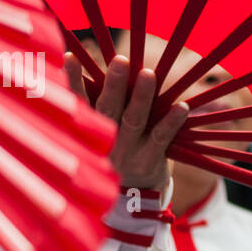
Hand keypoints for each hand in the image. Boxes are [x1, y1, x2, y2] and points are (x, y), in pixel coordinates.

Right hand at [63, 53, 188, 190]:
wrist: (133, 193)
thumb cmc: (115, 147)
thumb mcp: (97, 129)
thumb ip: (93, 100)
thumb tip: (86, 58)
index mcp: (87, 128)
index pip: (78, 101)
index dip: (72, 80)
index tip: (69, 57)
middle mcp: (104, 140)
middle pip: (107, 109)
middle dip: (114, 85)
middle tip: (121, 60)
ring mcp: (126, 152)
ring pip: (134, 121)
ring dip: (142, 97)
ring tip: (149, 74)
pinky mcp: (148, 162)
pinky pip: (161, 139)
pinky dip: (171, 122)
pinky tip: (182, 107)